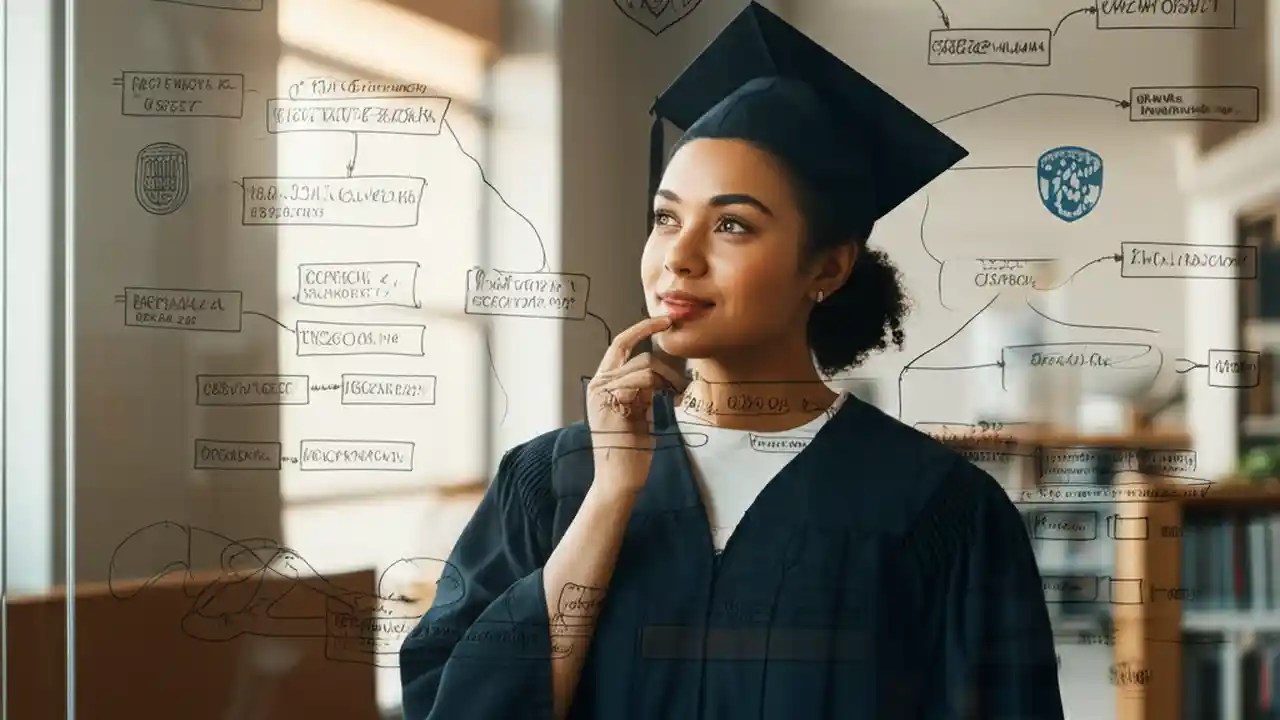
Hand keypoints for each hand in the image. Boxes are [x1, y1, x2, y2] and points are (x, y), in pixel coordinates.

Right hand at [586, 316, 687, 488]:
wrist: (619, 479)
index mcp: (603, 383)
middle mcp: (598, 384)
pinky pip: (641, 383)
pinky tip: (669, 406)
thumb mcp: (639, 411)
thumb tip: (665, 373)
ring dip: (669, 383)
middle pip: (640, 357)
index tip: (665, 321)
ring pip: (645, 369)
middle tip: (683, 387)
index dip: (642, 329)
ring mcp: (601, 393)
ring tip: (677, 401)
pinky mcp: (609, 404)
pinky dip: (660, 392)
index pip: (621, 344)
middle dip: (668, 369)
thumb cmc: (631, 450)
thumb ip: (644, 389)